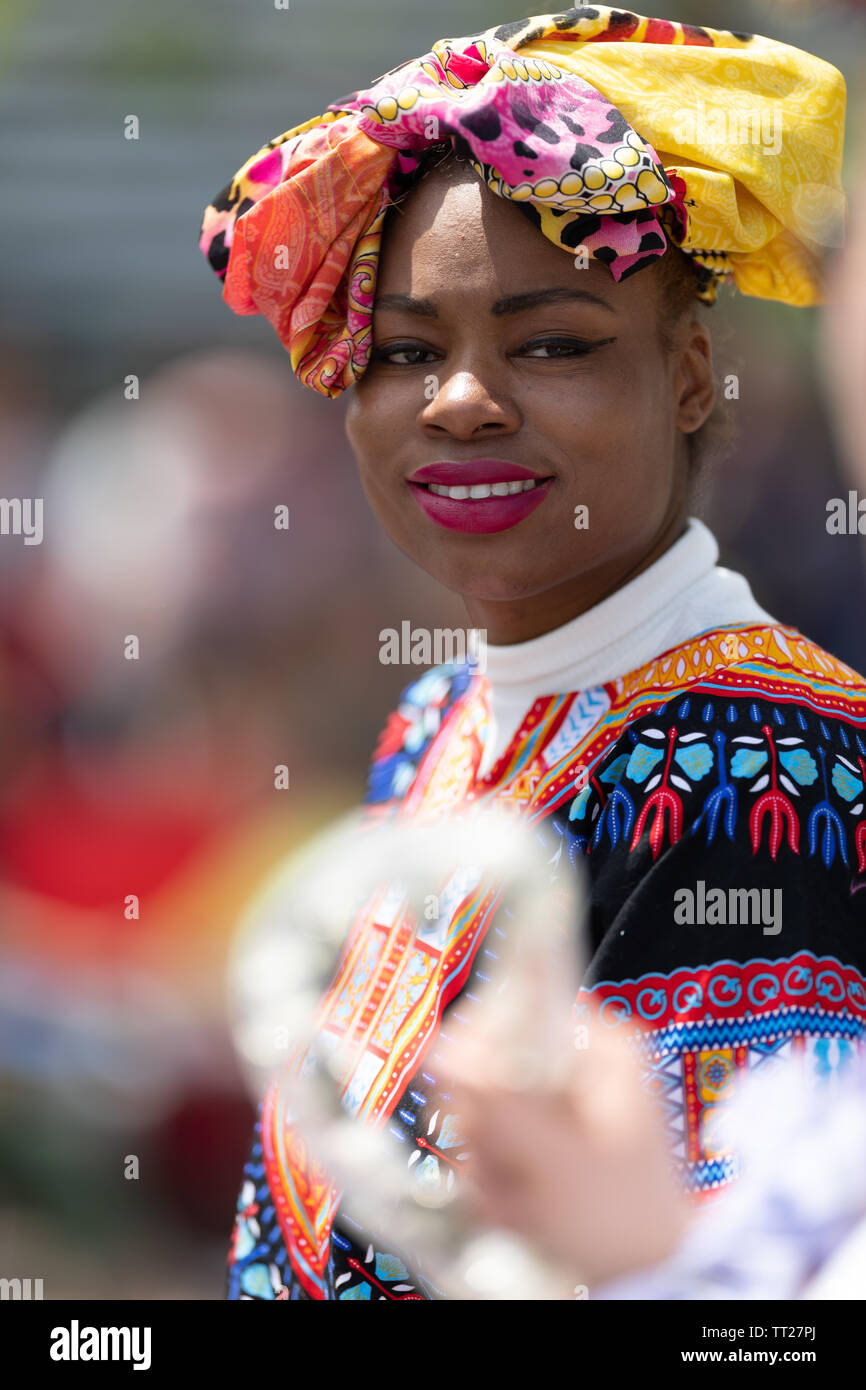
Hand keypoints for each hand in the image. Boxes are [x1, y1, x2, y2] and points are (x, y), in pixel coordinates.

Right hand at [437, 1002, 692, 1290]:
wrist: (646, 1278)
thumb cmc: (622, 1218)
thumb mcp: (556, 1159)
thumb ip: (496, 1102)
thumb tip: (438, 1049)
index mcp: (599, 1043)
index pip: (513, 1011)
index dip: (481, 1059)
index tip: (479, 1109)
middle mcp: (576, 1063)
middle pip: (487, 1066)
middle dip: (487, 1129)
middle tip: (511, 1170)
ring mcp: (556, 1101)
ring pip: (481, 1110)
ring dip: (490, 1164)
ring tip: (523, 1200)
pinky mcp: (540, 1138)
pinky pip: (489, 1144)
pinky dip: (496, 1182)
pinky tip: (520, 1210)